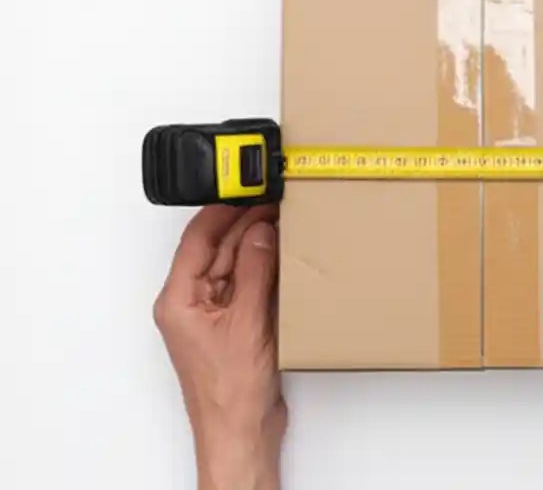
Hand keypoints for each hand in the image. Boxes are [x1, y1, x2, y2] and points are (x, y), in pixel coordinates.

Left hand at [153, 204, 285, 489]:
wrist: (240, 429)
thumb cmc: (230, 390)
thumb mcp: (246, 321)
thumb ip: (253, 271)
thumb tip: (261, 232)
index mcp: (178, 299)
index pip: (198, 239)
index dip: (224, 210)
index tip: (248, 190)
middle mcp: (191, 303)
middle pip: (218, 249)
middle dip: (247, 226)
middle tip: (279, 205)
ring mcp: (213, 314)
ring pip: (235, 266)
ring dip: (259, 247)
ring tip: (287, 225)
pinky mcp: (234, 325)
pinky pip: (248, 286)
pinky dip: (266, 271)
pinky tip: (285, 260)